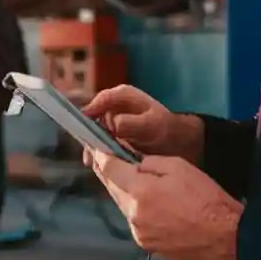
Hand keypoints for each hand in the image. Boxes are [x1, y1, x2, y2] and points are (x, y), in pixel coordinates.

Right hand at [82, 85, 202, 161]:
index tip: (84, 126)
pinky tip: (97, 163)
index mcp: (123, 96)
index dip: (92, 111)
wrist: (176, 144)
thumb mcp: (151, 125)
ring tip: (92, 161)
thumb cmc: (165, 129)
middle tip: (90, 151)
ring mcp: (111, 121)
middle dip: (91, 134)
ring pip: (95, 131)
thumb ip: (132, 123)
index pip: (103, 99)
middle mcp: (114, 106)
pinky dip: (97, 151)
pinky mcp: (111, 135)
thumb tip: (114, 125)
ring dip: (93, 145)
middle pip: (95, 117)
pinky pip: (99, 141)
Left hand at [87, 149, 241, 259]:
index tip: (95, 147)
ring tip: (134, 181)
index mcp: (139, 192)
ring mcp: (138, 232)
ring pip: (123, 205)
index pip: (109, 169)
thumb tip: (130, 162)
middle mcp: (132, 214)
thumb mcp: (178, 167)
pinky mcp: (146, 245)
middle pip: (112, 188)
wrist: (225, 237)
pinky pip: (135, 221)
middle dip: (109, 173)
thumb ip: (148, 163)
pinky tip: (150, 205)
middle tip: (106, 158)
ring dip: (124, 192)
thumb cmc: (205, 197)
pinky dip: (137, 210)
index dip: (100, 156)